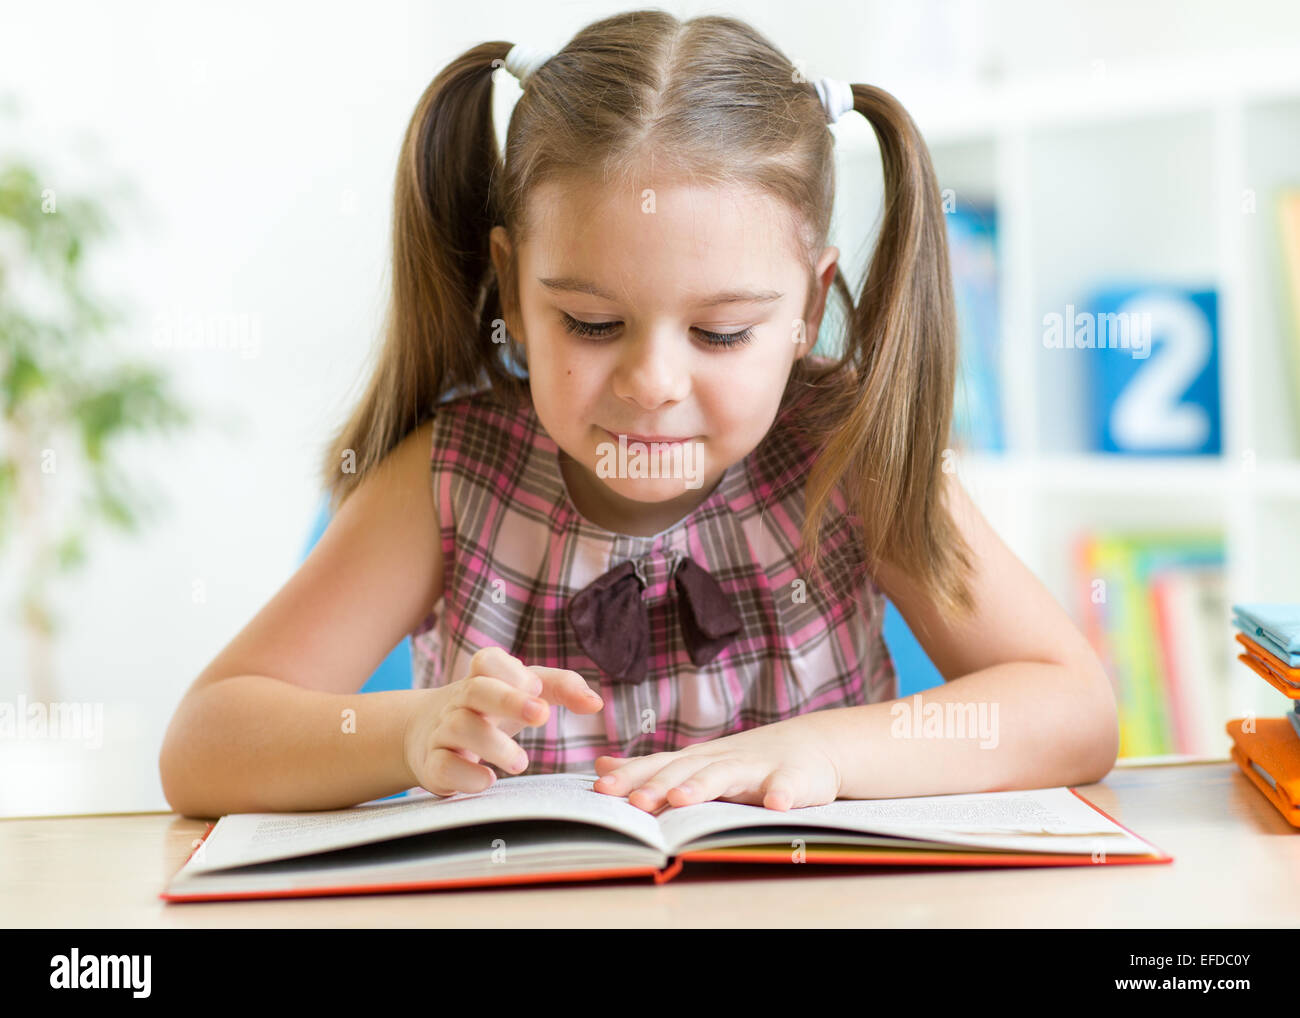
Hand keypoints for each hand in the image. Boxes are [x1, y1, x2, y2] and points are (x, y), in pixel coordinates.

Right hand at [403, 646, 602, 796]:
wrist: (424, 733)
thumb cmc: (489, 709)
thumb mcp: (523, 693)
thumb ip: (561, 689)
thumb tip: (596, 703)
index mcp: (482, 677)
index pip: (489, 661)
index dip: (513, 673)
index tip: (537, 690)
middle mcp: (460, 701)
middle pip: (476, 690)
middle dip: (508, 700)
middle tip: (542, 715)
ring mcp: (443, 732)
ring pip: (460, 729)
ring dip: (493, 744)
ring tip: (521, 763)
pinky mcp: (433, 765)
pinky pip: (443, 765)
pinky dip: (466, 774)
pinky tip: (488, 780)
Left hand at [592, 721, 841, 813]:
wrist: (813, 746)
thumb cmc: (746, 761)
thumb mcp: (698, 762)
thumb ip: (653, 768)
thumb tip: (601, 766)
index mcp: (698, 760)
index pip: (659, 765)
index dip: (631, 777)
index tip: (601, 790)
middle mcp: (722, 759)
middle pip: (686, 770)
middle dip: (658, 785)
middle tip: (633, 802)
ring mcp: (758, 766)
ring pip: (727, 775)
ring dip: (703, 786)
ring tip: (681, 799)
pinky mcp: (795, 777)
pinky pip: (788, 785)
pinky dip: (782, 793)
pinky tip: (775, 805)